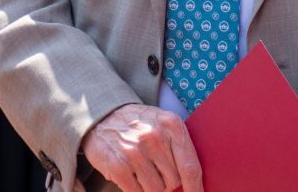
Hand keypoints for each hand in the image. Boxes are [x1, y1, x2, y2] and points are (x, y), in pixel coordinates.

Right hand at [82, 103, 201, 191]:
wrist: (101, 114)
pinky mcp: (118, 166)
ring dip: (150, 187)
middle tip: (154, 170)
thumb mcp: (162, 123)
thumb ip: (177, 146)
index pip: (191, 166)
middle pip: (173, 181)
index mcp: (172, 125)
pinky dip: (135, 190)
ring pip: (156, 190)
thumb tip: (192, 181)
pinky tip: (130, 176)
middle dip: (166, 182)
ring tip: (141, 171)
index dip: (195, 188)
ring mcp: (136, 152)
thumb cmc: (138, 123)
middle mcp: (155, 137)